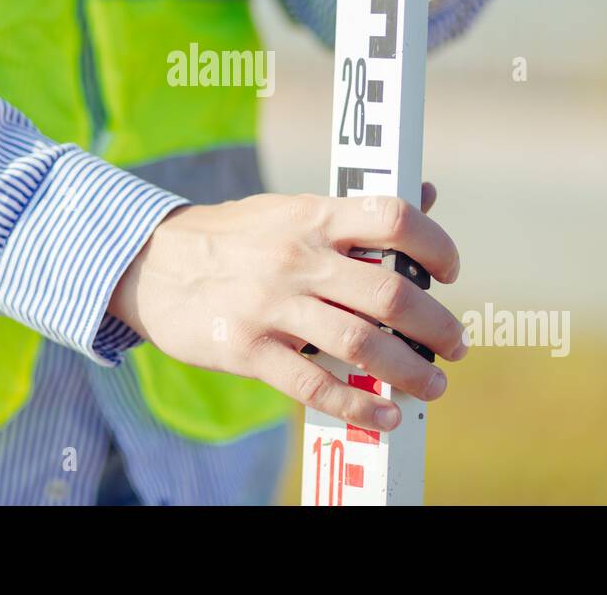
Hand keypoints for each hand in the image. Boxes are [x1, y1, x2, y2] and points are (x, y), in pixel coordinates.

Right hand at [109, 184, 465, 432]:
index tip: (449, 272)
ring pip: (361, 344)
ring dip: (410, 371)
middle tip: (455, 345)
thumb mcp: (291, 209)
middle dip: (435, 327)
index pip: (392, 219)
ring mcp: (271, 305)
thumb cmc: (234, 237)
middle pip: (389, 293)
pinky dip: (357, 405)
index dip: (434, 245)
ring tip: (432, 386)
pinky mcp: (246, 348)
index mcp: (313, 216)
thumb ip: (355, 212)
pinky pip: (313, 383)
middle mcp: (297, 257)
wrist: (151, 264)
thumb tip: (425, 192)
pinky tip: (382, 416)